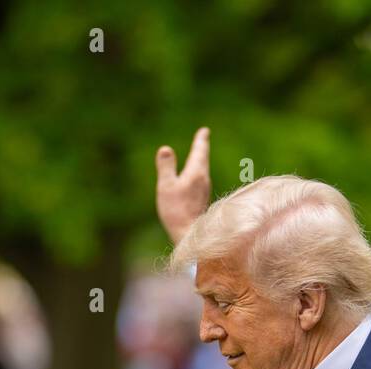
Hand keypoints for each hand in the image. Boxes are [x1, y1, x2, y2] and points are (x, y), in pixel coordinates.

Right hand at [155, 127, 210, 245]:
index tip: (204, 130)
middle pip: (203, 160)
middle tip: (203, 137)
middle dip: (202, 148)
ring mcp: (204, 192)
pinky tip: (196, 180)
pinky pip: (201, 182)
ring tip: (199, 155)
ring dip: (201, 161)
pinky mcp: (202, 201)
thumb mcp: (166, 186)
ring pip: (203, 171)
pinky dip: (198, 174)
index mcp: (196, 173)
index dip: (201, 140)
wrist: (189, 235)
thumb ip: (166, 167)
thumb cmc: (176, 211)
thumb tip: (165, 149)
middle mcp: (204, 180)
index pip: (200, 151)